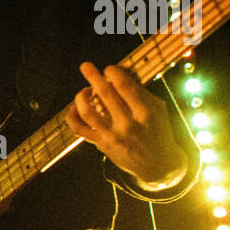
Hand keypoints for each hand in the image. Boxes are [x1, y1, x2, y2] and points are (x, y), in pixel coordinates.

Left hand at [66, 63, 187, 189]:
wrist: (157, 164)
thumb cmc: (157, 129)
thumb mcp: (157, 109)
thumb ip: (140, 91)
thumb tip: (120, 71)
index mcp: (145, 112)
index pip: (126, 87)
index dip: (114, 73)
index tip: (109, 68)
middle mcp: (128, 124)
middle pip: (105, 95)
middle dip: (93, 77)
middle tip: (85, 66)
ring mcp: (113, 135)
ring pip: (88, 112)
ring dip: (81, 97)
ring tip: (84, 90)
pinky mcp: (101, 144)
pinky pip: (79, 129)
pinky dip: (72, 116)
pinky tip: (75, 107)